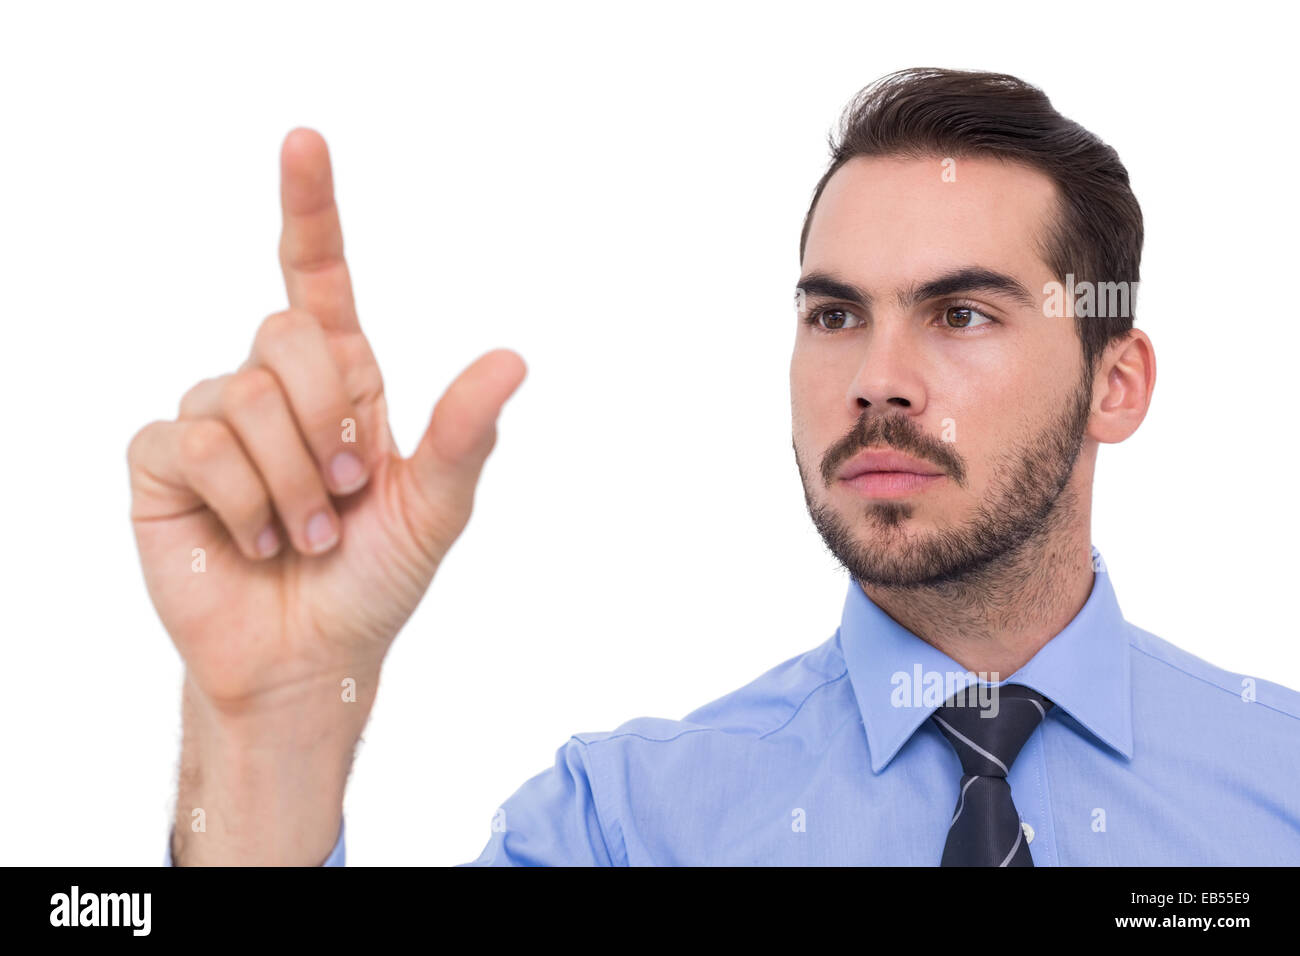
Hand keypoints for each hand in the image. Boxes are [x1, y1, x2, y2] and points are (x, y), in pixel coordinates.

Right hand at [128, 128, 525, 717]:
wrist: (312, 657)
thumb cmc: (376, 579)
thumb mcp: (436, 507)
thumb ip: (465, 432)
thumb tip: (516, 357)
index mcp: (340, 380)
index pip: (316, 275)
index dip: (310, 207)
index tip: (305, 139)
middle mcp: (272, 386)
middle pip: (287, 335)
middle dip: (328, 422)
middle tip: (345, 493)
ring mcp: (212, 420)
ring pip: (243, 396)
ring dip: (291, 481)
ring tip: (304, 532)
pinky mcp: (164, 462)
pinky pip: (196, 443)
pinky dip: (241, 502)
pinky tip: (254, 542)